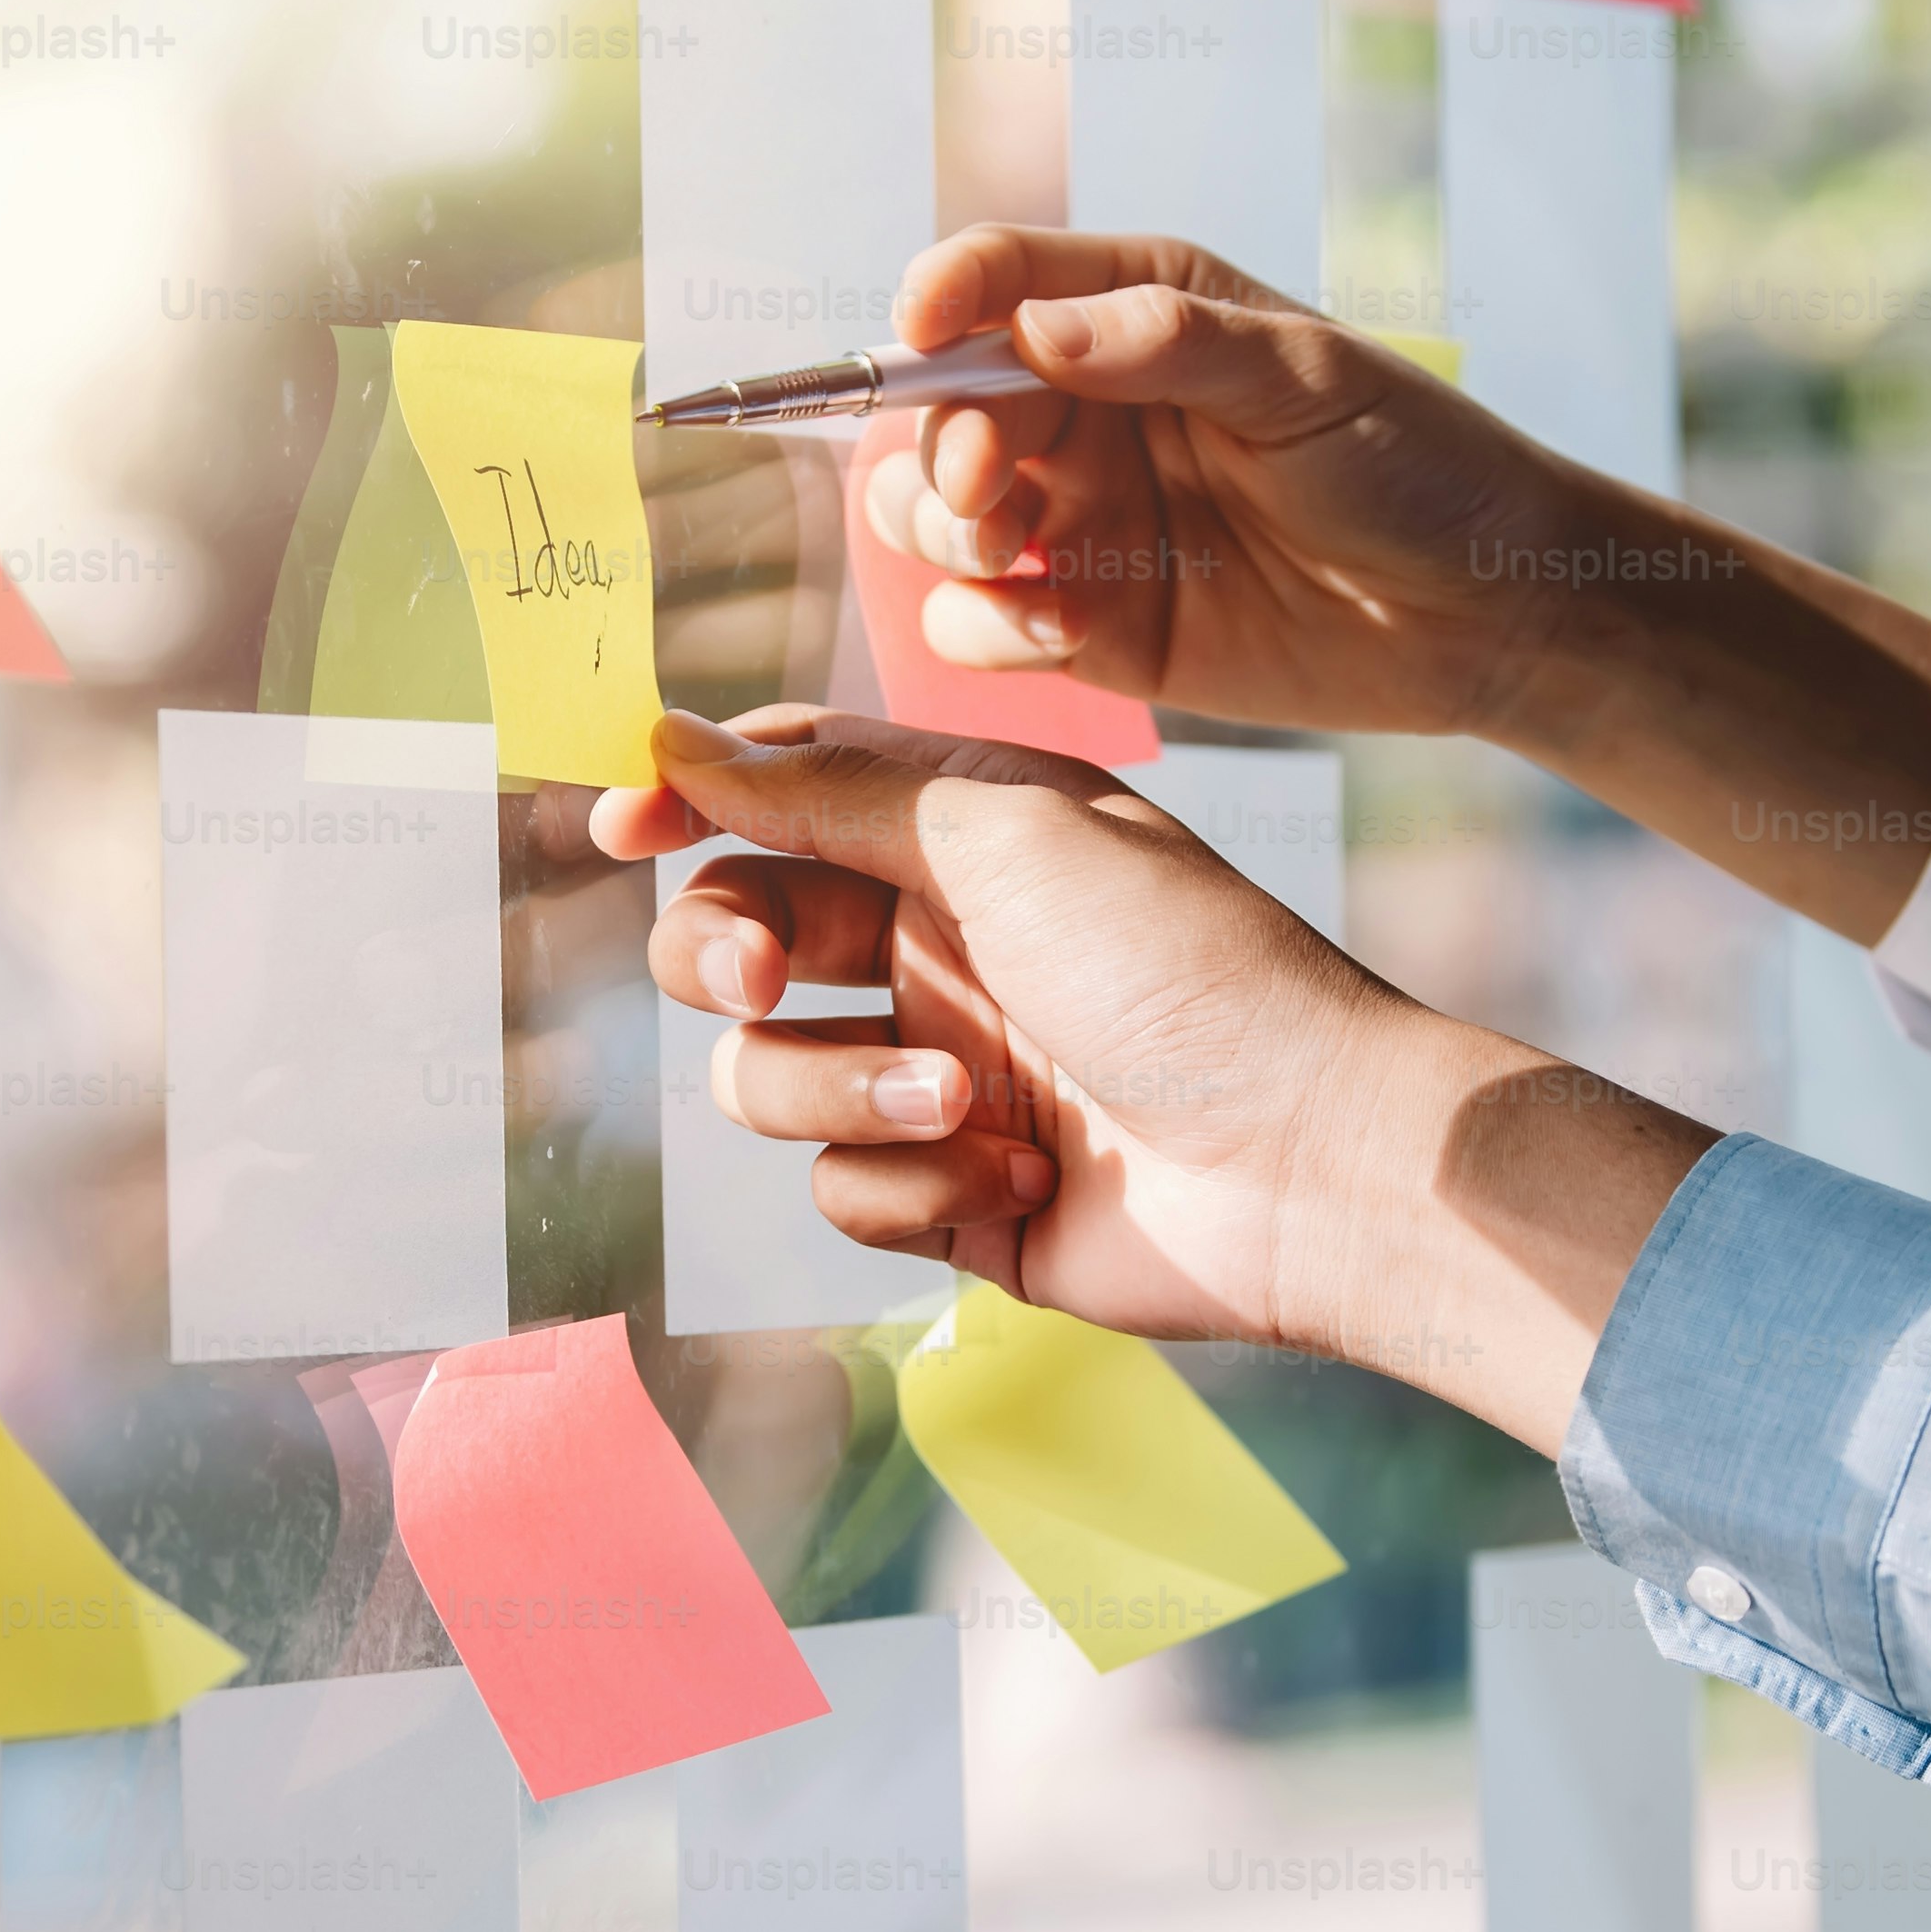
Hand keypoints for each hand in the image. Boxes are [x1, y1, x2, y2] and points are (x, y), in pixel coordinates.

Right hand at [589, 708, 1709, 1448]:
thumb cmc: (1186, 968)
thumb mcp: (1003, 835)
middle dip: (726, 957)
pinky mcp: (949, 1194)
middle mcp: (935, 943)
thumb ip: (829, 791)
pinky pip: (839, 1189)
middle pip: (735, 936)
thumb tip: (676, 737)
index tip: (622, 825)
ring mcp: (936, 1071)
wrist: (1308, 1162)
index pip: (780, 789)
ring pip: (766, 1079)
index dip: (689, 799)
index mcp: (957, 830)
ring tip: (961, 1103)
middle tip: (764, 983)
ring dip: (845, 1092)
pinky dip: (912, 1184)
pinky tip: (1021, 1176)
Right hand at [861, 226, 1667, 743]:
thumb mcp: (1305, 377)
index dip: (941, 295)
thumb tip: (1032, 329)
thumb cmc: (1415, 462)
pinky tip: (1055, 635)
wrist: (1486, 611)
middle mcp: (1086, 413)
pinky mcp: (1087, 630)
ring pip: (931, 516)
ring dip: (937, 531)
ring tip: (1006, 552)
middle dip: (941, 443)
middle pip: (943, 407)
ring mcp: (1080, 523)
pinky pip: (975, 624)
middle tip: (988, 489)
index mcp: (1133, 315)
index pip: (999, 280)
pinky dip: (981, 629)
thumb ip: (1169, 343)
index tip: (920, 326)